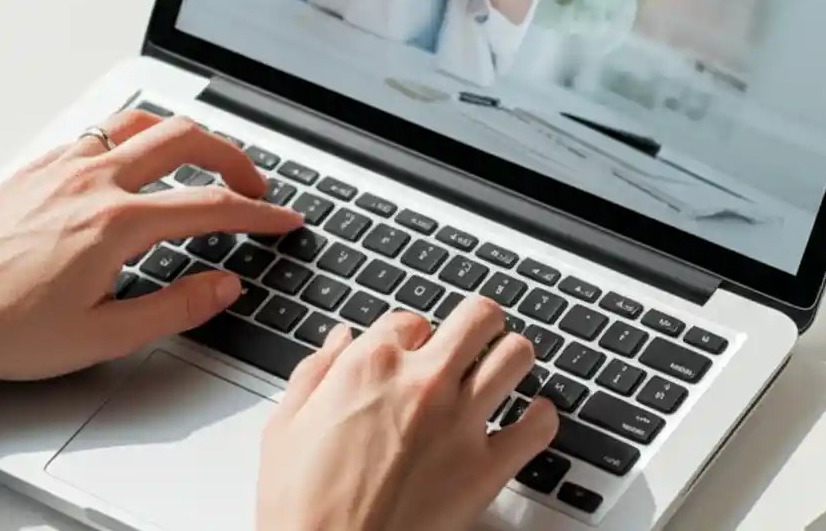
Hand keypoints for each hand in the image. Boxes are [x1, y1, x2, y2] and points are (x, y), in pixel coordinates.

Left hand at [0, 111, 303, 382]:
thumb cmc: (9, 329)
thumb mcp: (106, 336)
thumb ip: (178, 307)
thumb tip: (226, 285)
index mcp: (115, 224)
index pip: (211, 205)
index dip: (260, 213)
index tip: (283, 219)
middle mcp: (91, 183)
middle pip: (186, 139)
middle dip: (234, 158)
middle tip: (254, 186)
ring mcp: (61, 168)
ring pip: (142, 122)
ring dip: (185, 137)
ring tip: (204, 161)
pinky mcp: (36, 168)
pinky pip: (99, 133)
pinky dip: (134, 139)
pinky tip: (138, 164)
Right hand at [257, 298, 558, 530]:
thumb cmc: (300, 508)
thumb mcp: (284, 427)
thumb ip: (316, 372)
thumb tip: (341, 339)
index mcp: (370, 366)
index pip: (412, 318)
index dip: (414, 334)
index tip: (415, 351)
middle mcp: (422, 383)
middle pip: (478, 317)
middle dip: (479, 325)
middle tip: (475, 340)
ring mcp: (460, 423)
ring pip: (516, 355)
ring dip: (512, 358)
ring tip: (504, 370)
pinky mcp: (485, 468)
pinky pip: (538, 427)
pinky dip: (541, 419)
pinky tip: (532, 417)